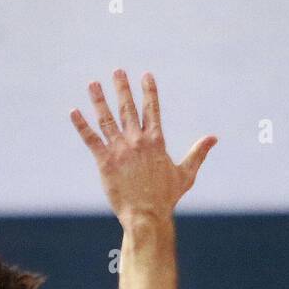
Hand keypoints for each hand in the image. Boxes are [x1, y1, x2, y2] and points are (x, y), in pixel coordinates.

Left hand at [71, 70, 216, 223]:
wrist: (147, 216)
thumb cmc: (166, 198)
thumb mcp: (186, 174)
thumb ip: (197, 153)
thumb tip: (214, 138)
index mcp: (156, 141)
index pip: (152, 109)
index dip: (149, 91)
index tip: (145, 75)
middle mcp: (137, 141)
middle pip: (128, 109)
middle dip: (122, 88)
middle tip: (117, 71)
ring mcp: (120, 150)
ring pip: (107, 119)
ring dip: (99, 100)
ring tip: (93, 84)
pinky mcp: (105, 162)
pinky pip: (91, 139)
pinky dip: (82, 125)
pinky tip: (74, 112)